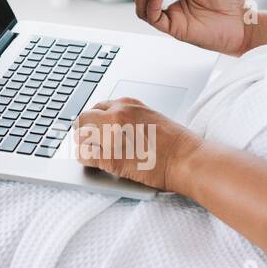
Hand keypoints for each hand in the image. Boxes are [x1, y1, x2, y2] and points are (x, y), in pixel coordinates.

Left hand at [74, 97, 203, 192]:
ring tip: (89, 151)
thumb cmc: (175, 143)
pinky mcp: (110, 157)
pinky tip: (92, 162)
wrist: (185, 159)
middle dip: (83, 130)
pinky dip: (85, 159)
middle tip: (86, 140)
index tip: (93, 128)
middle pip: (84, 119)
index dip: (94, 120)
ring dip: (83, 145)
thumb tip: (114, 126)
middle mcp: (117, 116)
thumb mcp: (151, 117)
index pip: (97, 107)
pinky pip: (84, 155)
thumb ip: (130, 118)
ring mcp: (112, 136)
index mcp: (128, 104)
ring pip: (81, 137)